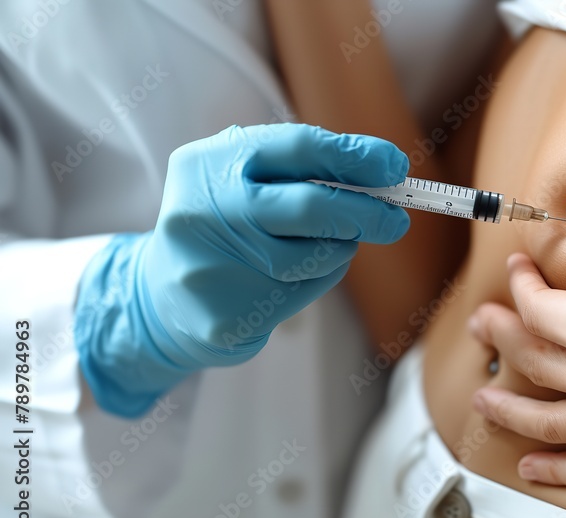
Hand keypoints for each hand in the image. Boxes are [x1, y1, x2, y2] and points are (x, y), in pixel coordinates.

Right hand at [75, 124, 409, 416]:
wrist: (161, 296)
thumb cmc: (222, 222)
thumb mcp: (240, 178)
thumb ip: (301, 167)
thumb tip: (381, 169)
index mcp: (210, 163)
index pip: (299, 147)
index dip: (355, 156)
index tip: (394, 165)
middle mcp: (205, 211)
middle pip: (311, 207)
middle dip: (366, 212)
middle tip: (395, 219)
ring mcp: (212, 266)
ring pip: (315, 255)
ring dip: (339, 248)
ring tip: (328, 243)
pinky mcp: (227, 315)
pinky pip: (304, 291)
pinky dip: (318, 278)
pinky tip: (298, 273)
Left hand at [468, 197, 565, 484]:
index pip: (539, 308)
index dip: (522, 285)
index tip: (521, 269)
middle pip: (532, 360)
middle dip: (501, 337)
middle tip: (481, 324)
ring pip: (546, 421)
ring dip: (508, 409)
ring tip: (482, 399)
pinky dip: (555, 471)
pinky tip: (532, 468)